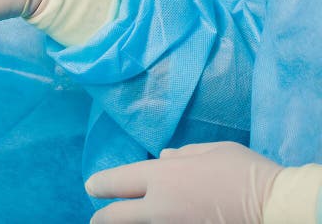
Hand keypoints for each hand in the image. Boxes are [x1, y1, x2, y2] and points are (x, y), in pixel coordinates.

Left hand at [86, 142, 283, 223]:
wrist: (276, 207)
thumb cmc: (245, 172)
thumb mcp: (211, 151)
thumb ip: (182, 155)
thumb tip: (165, 158)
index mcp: (162, 176)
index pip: (118, 181)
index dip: (100, 184)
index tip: (92, 186)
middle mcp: (160, 205)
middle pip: (116, 216)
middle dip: (102, 217)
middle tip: (96, 219)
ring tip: (119, 222)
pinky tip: (155, 223)